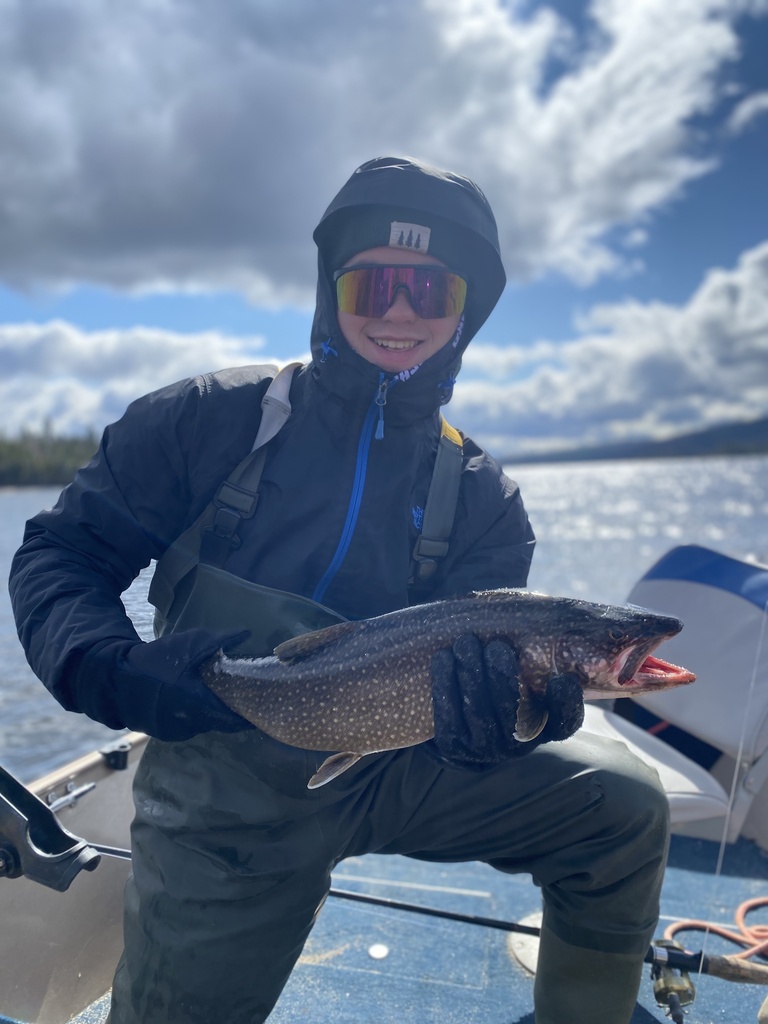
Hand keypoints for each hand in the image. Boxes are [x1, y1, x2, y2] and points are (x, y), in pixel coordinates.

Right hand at [75, 628, 252, 741]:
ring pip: (203, 724)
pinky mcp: (163, 731)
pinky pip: (187, 725)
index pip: (234, 719)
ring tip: (220, 697)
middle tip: (245, 701)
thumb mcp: (190, 644)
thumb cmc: (156, 661)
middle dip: (232, 713)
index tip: (263, 712)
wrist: (115, 679)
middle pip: (220, 723)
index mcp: (199, 704)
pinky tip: (194, 700)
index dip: (249, 717)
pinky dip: (195, 715)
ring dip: (211, 713)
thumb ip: (220, 640)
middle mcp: (190, 723)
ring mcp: (175, 730)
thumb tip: (246, 633)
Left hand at [427, 633, 583, 768]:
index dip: (566, 705)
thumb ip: (536, 647)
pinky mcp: (455, 746)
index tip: (563, 680)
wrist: (459, 704)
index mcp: (545, 722)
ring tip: (466, 642)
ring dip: (472, 674)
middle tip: (497, 646)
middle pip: (513, 714)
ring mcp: (486, 747)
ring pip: (479, 714)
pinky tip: (443, 657)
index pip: (565, 721)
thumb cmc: (500, 668)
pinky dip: (445, 685)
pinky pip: (448, 718)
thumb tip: (552, 615)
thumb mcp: (524, 661)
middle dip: (503, 677)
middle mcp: (519, 741)